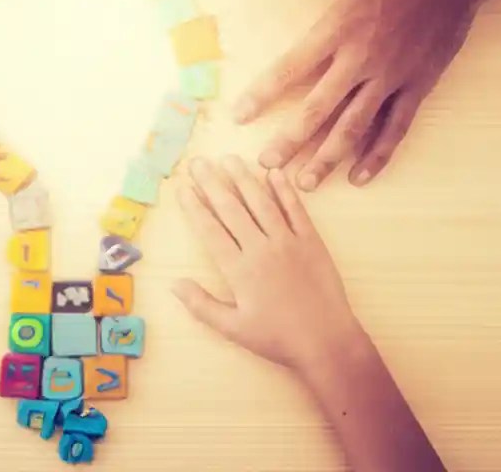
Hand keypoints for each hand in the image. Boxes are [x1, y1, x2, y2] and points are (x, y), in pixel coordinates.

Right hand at [173, 156, 360, 371]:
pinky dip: (284, 190)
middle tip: (198, 162)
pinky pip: (295, 210)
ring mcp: (288, 241)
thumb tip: (174, 283)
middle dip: (212, 183)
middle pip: (231, 209)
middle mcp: (261, 248)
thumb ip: (201, 305)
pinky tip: (274, 173)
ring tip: (229, 159)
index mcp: (239, 270)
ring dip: (244, 179)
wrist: (326, 340)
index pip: (210, 231)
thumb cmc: (277, 338)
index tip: (183, 188)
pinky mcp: (311, 241)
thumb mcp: (233, 329)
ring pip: (261, 203)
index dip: (194, 207)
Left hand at [235, 0, 484, 189]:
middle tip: (265, 165)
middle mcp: (364, 57)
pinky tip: (359, 176)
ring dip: (329, 157)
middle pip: (320, 108)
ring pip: (356, 126)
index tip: (239, 116)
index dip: (263, 93)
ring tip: (305, 183)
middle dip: (291, 140)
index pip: (291, 67)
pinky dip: (378, 154)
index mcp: (339, 25)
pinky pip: (397, 126)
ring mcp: (394, 75)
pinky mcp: (419, 84)